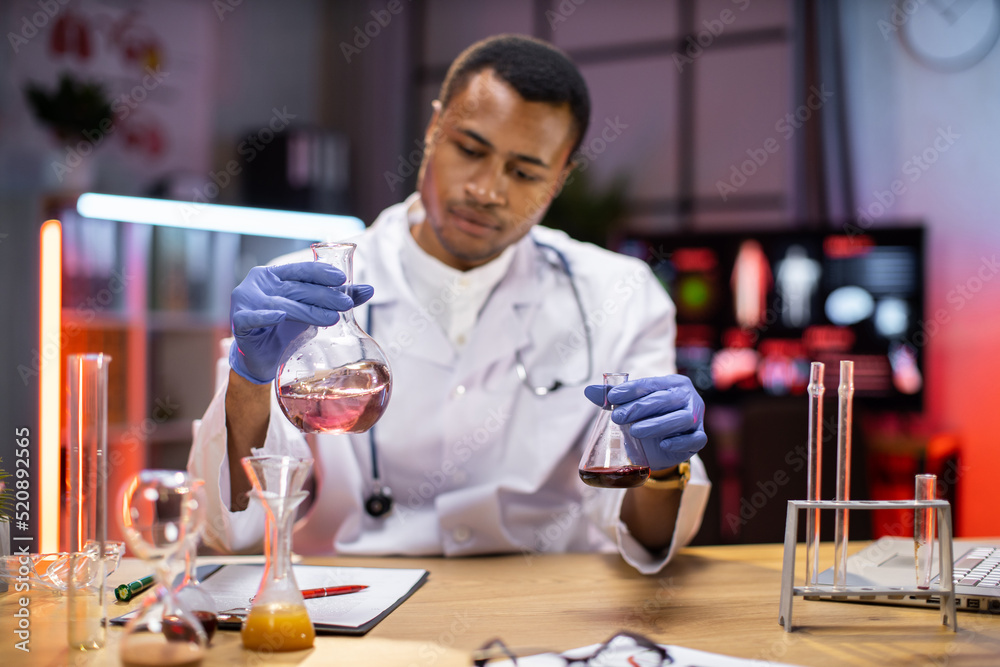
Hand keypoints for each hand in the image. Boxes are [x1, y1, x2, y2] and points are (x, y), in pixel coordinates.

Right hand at [229, 262, 373, 383]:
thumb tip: (369, 289)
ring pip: (281, 304)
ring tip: (331, 319)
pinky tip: (280, 316)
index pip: (300, 270)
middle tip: (346, 304)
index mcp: (274, 275)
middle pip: (295, 288)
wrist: (263, 358)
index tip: (342, 279)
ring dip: (307, 311)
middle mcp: (259, 283)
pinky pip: (252, 318)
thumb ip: (337, 298)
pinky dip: (265, 317)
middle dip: (323, 296)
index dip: (320, 272)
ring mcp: (246, 301)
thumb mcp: (313, 311)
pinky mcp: (239, 322)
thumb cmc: (286, 329)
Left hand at [584, 375, 705, 470]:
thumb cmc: (648, 416)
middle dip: (640, 408)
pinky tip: (663, 444)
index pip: (651, 384)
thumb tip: (587, 391)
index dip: (632, 390)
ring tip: (635, 431)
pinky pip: (694, 439)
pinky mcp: (699, 438)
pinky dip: (679, 442)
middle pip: (665, 400)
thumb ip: (612, 397)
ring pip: (681, 419)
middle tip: (618, 417)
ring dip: (657, 425)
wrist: (664, 443)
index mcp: (673, 383)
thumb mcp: (631, 405)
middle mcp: (688, 397)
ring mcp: (696, 418)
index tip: (612, 397)